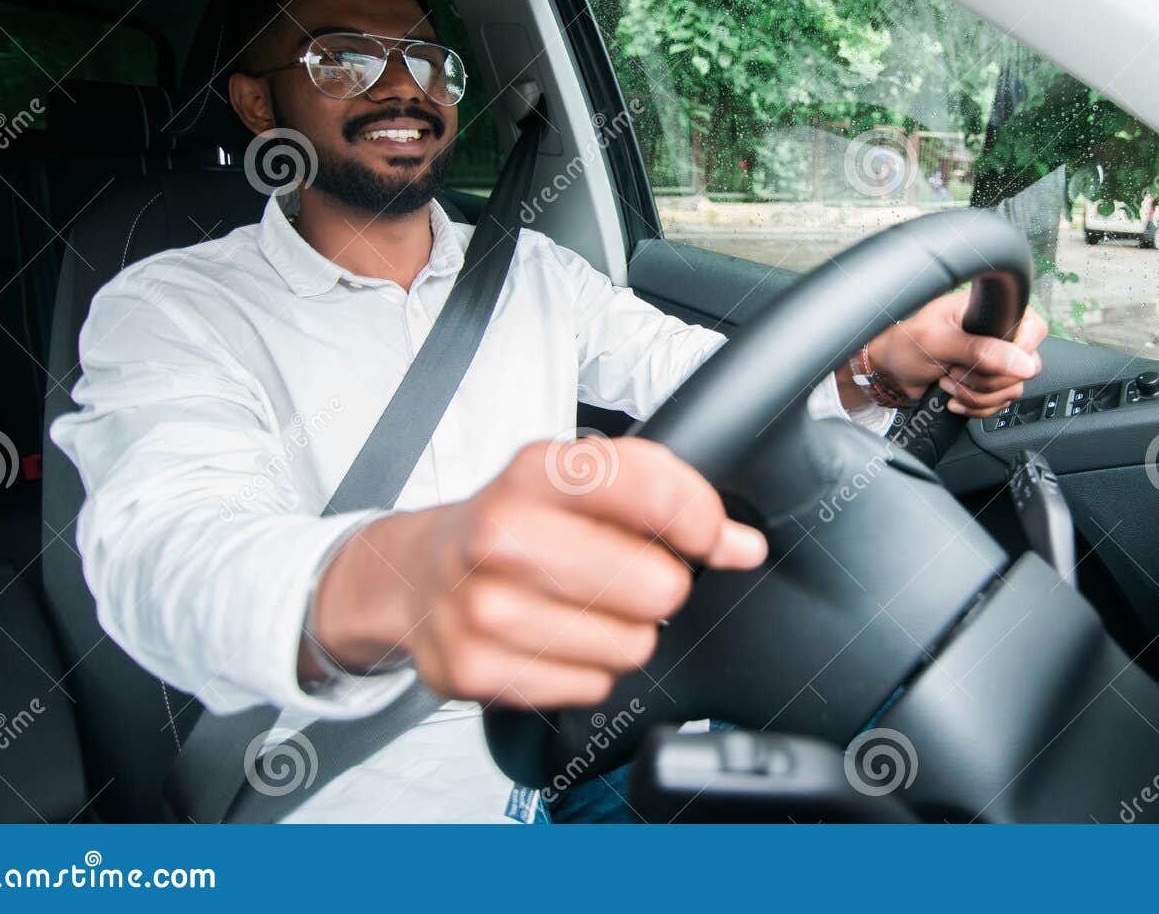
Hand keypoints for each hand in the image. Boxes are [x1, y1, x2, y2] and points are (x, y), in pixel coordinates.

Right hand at [305, 438, 765, 707]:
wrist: (416, 572)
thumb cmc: (516, 522)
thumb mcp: (578, 480)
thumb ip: (665, 497)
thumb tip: (741, 545)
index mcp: (536, 471)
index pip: (654, 489)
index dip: (701, 519)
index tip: (707, 535)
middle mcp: (502, 535)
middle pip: (658, 585)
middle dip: (658, 584)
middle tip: (622, 574)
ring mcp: (482, 607)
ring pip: (632, 645)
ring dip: (623, 632)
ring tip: (580, 607)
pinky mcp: (472, 669)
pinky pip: (591, 687)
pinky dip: (585, 670)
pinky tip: (553, 639)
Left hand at [843, 297, 1046, 417]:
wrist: (890, 371)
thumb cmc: (905, 344)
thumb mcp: (938, 342)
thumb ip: (979, 350)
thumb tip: (1023, 364)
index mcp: (992, 309)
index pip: (1034, 329)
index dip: (1016, 352)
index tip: (986, 362)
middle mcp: (999, 333)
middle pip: (1026, 366)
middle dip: (986, 379)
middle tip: (955, 370)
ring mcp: (995, 360)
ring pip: (1013, 389)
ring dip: (977, 395)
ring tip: (948, 381)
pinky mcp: (988, 383)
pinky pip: (1000, 404)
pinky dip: (976, 407)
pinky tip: (953, 397)